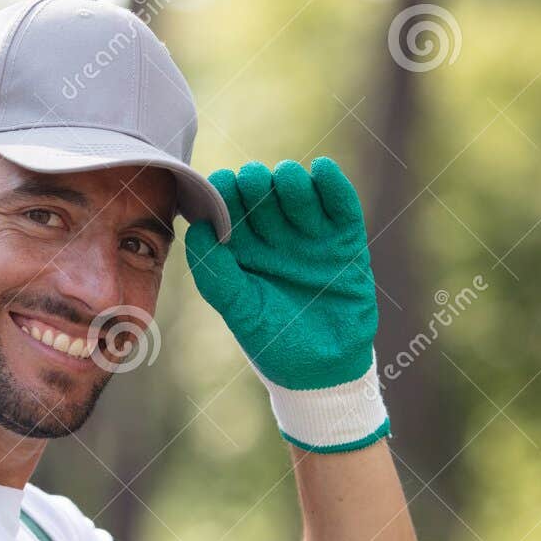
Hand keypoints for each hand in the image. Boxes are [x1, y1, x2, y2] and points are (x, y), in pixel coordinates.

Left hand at [184, 157, 389, 452]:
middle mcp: (274, 236)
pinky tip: (322, 170)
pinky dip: (332, 184)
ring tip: (285, 181)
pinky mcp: (345, 238)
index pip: (230, 209)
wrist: (323, 369)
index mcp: (242, 249)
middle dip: (256, 183)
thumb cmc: (274, 343)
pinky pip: (340, 204)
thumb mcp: (241, 311)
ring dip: (290, 180)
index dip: (225, 193)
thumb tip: (195, 228)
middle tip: (252, 182)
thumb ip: (216, 274)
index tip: (219, 184)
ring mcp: (310, 234)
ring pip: (298, 192)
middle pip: (263, 194)